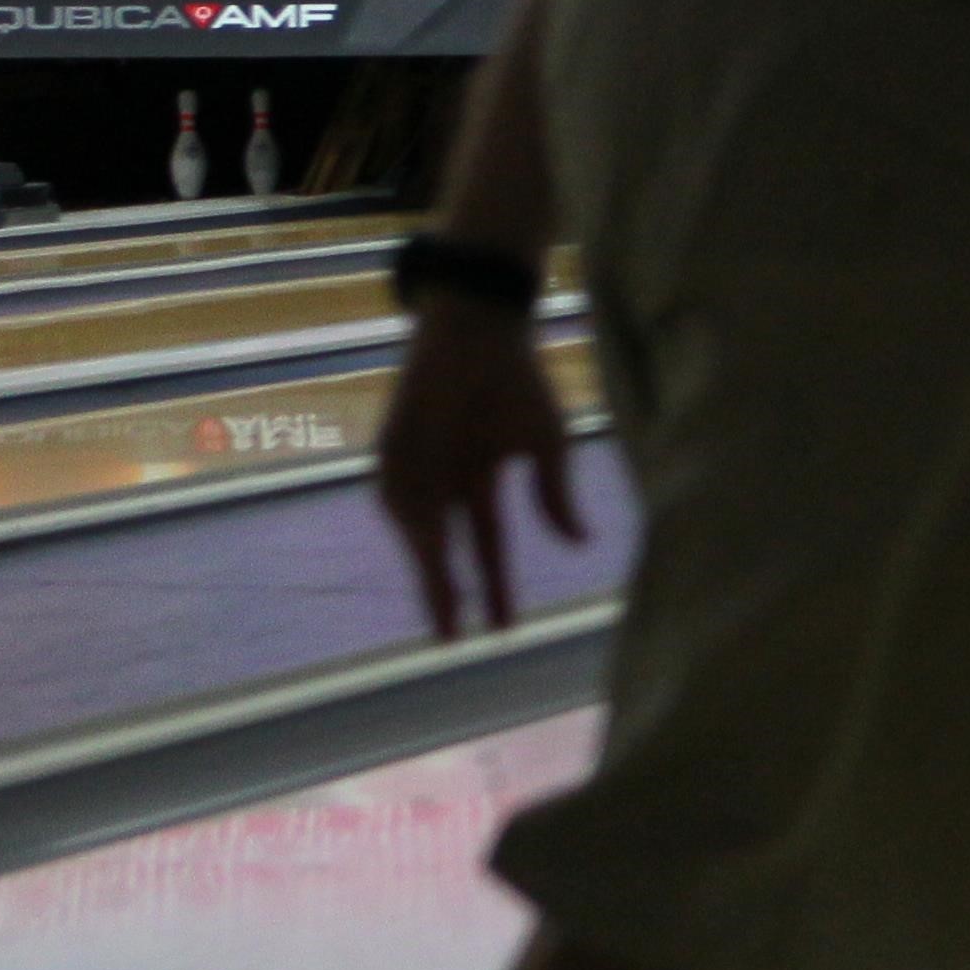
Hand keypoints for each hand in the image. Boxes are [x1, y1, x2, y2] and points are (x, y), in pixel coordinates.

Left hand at [376, 290, 583, 636]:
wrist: (479, 330)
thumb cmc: (518, 382)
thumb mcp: (547, 444)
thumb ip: (555, 495)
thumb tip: (580, 544)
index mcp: (481, 480)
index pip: (490, 544)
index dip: (496, 586)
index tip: (505, 630)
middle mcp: (444, 481)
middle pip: (445, 548)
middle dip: (448, 592)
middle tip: (451, 638)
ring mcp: (414, 466)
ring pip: (418, 528)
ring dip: (428, 564)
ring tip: (445, 599)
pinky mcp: (390, 447)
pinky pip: (393, 493)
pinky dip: (405, 521)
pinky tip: (423, 544)